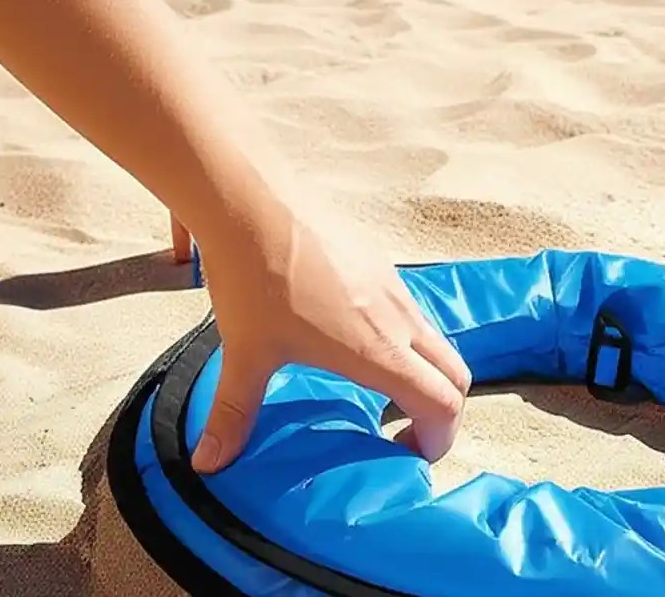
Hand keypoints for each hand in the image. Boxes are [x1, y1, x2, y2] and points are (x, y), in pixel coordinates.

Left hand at [189, 195, 470, 473]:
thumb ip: (233, 415)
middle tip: (403, 430)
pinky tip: (353, 336)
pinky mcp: (380, 263)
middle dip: (443, 410)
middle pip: (456, 374)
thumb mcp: (244, 355)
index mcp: (378, 352)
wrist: (253, 202)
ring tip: (377, 387)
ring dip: (423, 371)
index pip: (443, 404)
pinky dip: (405, 338)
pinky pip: (411, 310)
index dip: (439, 440)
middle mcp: (399, 320)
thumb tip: (208, 462)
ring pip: (435, 339)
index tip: (409, 455)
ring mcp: (394, 287)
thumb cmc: (254, 278)